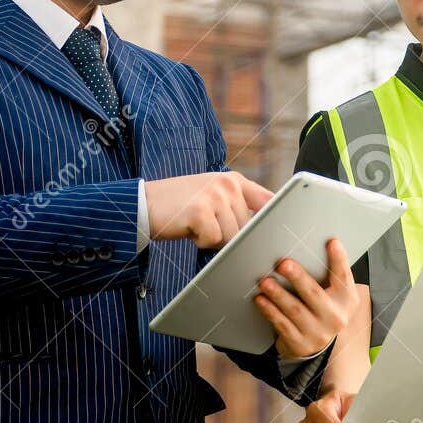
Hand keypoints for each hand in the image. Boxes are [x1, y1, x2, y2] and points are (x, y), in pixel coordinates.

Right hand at [144, 172, 271, 249]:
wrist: (143, 203)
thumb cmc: (181, 206)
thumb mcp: (213, 196)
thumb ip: (238, 205)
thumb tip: (266, 229)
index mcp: (235, 181)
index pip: (268, 200)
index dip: (275, 219)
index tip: (279, 233)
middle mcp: (228, 185)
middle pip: (247, 227)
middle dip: (230, 235)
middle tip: (207, 225)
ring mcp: (214, 196)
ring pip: (231, 236)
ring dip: (214, 238)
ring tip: (197, 225)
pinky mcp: (200, 211)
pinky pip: (213, 240)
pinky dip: (200, 241)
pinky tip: (188, 228)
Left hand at [254, 237, 358, 357]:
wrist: (317, 344)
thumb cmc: (323, 309)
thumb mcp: (334, 294)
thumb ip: (329, 275)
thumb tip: (318, 245)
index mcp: (346, 300)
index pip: (344, 276)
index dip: (339, 259)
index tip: (332, 242)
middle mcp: (336, 318)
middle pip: (314, 294)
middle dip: (298, 277)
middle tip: (282, 263)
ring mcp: (318, 333)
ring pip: (295, 310)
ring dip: (278, 294)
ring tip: (265, 282)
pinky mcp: (300, 343)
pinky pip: (282, 324)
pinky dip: (270, 311)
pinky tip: (260, 300)